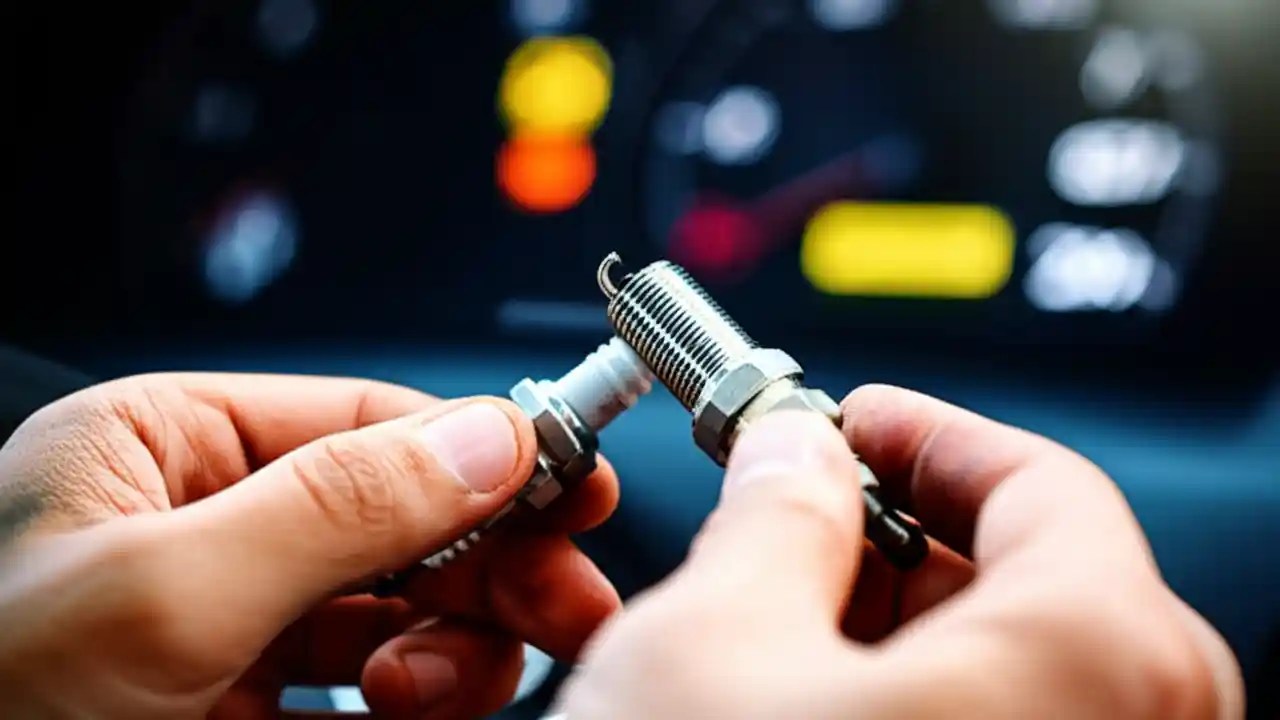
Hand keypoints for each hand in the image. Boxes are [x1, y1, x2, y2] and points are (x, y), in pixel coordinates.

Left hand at [0, 373, 620, 718]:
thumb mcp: (162, 595)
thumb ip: (336, 509)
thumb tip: (486, 441)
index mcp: (160, 447)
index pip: (365, 420)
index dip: (481, 450)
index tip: (573, 486)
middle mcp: (200, 523)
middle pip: (399, 515)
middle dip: (488, 558)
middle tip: (564, 601)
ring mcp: (225, 623)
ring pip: (398, 604)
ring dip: (452, 643)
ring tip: (433, 689)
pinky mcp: (242, 709)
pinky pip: (367, 687)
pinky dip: (411, 701)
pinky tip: (403, 713)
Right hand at [554, 385, 1243, 718]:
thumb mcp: (711, 637)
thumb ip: (774, 509)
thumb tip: (792, 453)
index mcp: (1088, 662)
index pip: (1044, 485)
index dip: (928, 435)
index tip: (854, 423)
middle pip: (1049, 587)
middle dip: (912, 538)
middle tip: (808, 517)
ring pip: (1030, 684)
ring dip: (913, 630)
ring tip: (793, 621)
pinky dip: (929, 714)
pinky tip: (820, 711)